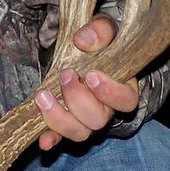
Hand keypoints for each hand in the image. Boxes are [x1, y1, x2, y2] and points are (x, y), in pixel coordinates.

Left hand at [34, 16, 139, 149]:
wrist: (86, 48)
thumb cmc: (100, 41)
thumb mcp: (104, 29)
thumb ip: (98, 32)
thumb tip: (83, 40)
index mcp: (123, 87)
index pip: (126, 100)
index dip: (109, 92)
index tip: (90, 75)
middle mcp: (107, 109)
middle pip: (99, 119)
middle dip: (78, 100)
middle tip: (65, 75)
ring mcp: (86, 119)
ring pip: (80, 132)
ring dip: (60, 118)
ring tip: (43, 95)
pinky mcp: (67, 122)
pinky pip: (61, 137)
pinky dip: (52, 139)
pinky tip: (44, 141)